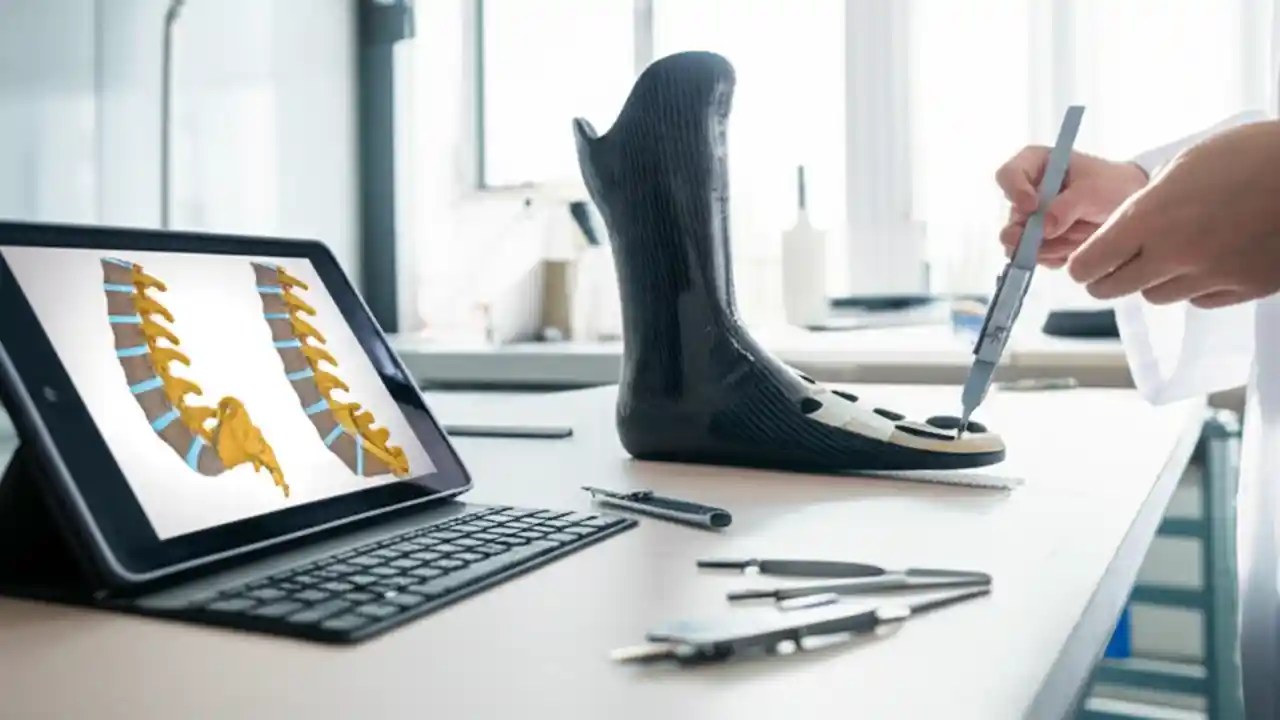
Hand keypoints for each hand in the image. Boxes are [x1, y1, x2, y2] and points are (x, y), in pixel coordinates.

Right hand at [995, 147, 1147, 267]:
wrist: (1128, 205)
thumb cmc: (1111, 185)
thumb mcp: (1093, 190)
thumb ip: (1068, 206)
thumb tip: (1045, 228)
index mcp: (1034, 166)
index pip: (1007, 175)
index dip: (1014, 191)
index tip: (1032, 206)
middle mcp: (1026, 194)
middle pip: (1012, 218)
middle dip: (1029, 233)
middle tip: (1043, 239)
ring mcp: (1030, 221)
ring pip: (1022, 243)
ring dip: (1051, 246)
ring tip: (1082, 236)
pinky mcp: (1038, 243)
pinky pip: (1037, 258)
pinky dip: (1057, 256)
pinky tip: (1077, 247)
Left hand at [1067, 121, 1279, 308]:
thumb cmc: (1254, 154)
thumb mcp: (1188, 163)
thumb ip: (1149, 201)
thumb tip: (1126, 226)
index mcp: (1151, 218)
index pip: (1090, 264)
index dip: (1082, 264)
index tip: (1084, 260)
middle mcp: (1175, 254)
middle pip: (1114, 289)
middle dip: (1106, 278)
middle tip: (1112, 264)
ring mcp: (1212, 276)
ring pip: (1156, 295)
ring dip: (1153, 280)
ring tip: (1171, 252)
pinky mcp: (1246, 288)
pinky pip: (1200, 299)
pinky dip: (1194, 286)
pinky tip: (1208, 260)